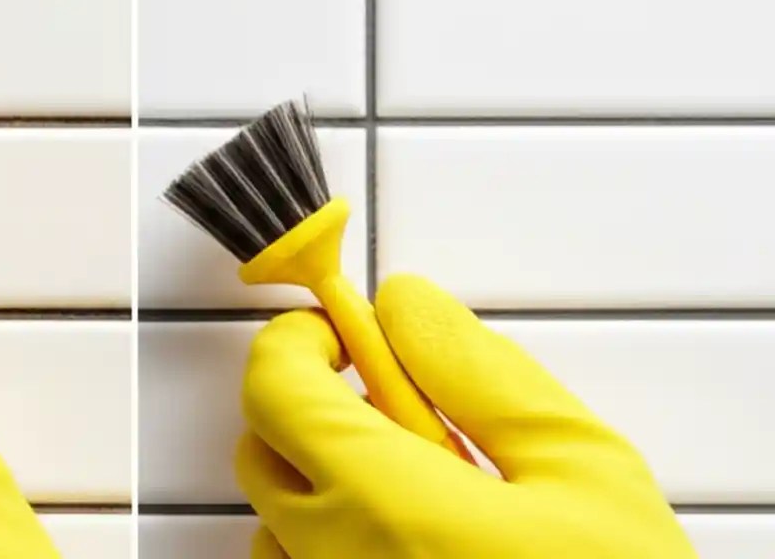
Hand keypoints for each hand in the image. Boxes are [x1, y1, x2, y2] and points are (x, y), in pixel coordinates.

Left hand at [236, 275, 696, 558]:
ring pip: (276, 527)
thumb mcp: (580, 468)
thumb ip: (479, 374)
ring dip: (325, 489)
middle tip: (395, 412)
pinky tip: (417, 553)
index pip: (274, 389)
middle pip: (263, 452)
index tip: (338, 334)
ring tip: (425, 501)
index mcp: (380, 505)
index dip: (297, 342)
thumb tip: (409, 307)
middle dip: (312, 407)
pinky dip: (335, 548)